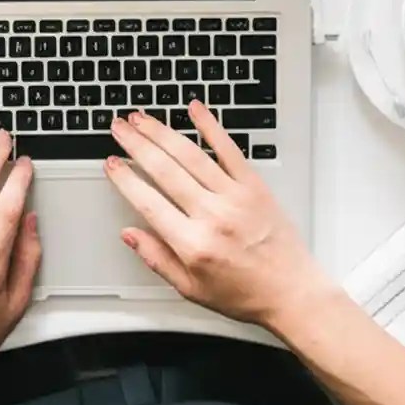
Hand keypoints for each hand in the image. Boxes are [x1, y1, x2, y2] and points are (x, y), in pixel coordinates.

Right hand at [104, 101, 336, 327]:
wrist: (293, 292)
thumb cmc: (246, 294)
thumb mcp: (191, 289)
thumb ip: (157, 259)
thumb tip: (130, 234)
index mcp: (193, 245)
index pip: (148, 203)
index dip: (125, 180)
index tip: (112, 164)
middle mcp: (213, 216)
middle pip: (165, 170)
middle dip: (136, 145)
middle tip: (119, 128)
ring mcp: (235, 197)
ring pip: (191, 156)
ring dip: (163, 132)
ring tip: (142, 118)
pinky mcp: (255, 187)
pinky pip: (229, 150)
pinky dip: (211, 127)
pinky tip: (195, 110)